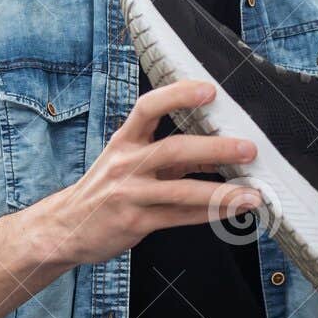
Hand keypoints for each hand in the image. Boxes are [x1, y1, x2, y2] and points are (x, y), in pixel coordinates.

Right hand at [36, 80, 261, 266]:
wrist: (66, 227)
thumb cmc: (105, 189)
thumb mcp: (130, 162)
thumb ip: (171, 156)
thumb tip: (218, 151)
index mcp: (125, 140)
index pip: (148, 107)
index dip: (178, 95)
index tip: (208, 90)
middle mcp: (126, 164)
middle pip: (174, 149)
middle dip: (215, 148)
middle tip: (247, 148)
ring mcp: (130, 194)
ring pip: (182, 191)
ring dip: (222, 192)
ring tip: (251, 193)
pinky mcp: (135, 222)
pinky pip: (180, 217)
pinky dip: (210, 214)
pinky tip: (232, 211)